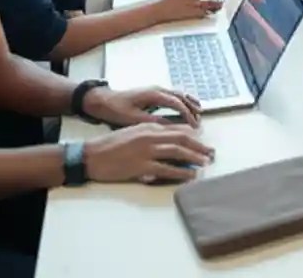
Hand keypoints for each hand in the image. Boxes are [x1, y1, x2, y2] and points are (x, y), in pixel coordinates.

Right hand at [82, 123, 213, 183]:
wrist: (91, 155)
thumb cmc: (110, 146)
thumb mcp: (132, 133)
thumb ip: (150, 135)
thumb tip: (169, 142)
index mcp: (148, 127)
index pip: (176, 129)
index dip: (193, 136)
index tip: (203, 142)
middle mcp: (150, 136)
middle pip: (181, 139)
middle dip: (199, 146)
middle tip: (211, 153)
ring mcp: (146, 151)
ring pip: (177, 152)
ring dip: (194, 158)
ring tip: (205, 163)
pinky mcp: (141, 166)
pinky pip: (167, 169)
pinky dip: (181, 172)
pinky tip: (191, 175)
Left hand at [83, 85, 202, 127]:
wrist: (102, 100)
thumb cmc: (116, 110)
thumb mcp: (134, 119)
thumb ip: (154, 122)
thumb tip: (172, 129)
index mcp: (153, 95)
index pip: (177, 104)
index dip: (188, 115)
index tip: (195, 128)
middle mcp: (157, 89)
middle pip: (181, 97)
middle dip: (193, 110)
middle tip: (200, 124)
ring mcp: (156, 89)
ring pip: (179, 94)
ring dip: (190, 104)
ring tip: (199, 115)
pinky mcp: (153, 92)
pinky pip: (174, 94)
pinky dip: (184, 100)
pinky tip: (187, 106)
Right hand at [155, 0, 221, 21]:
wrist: (158, 10)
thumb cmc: (165, 1)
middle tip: (219, 1)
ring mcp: (194, 4)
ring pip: (211, 4)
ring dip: (216, 6)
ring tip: (219, 7)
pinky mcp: (193, 13)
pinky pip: (205, 13)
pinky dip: (209, 14)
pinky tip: (210, 15)